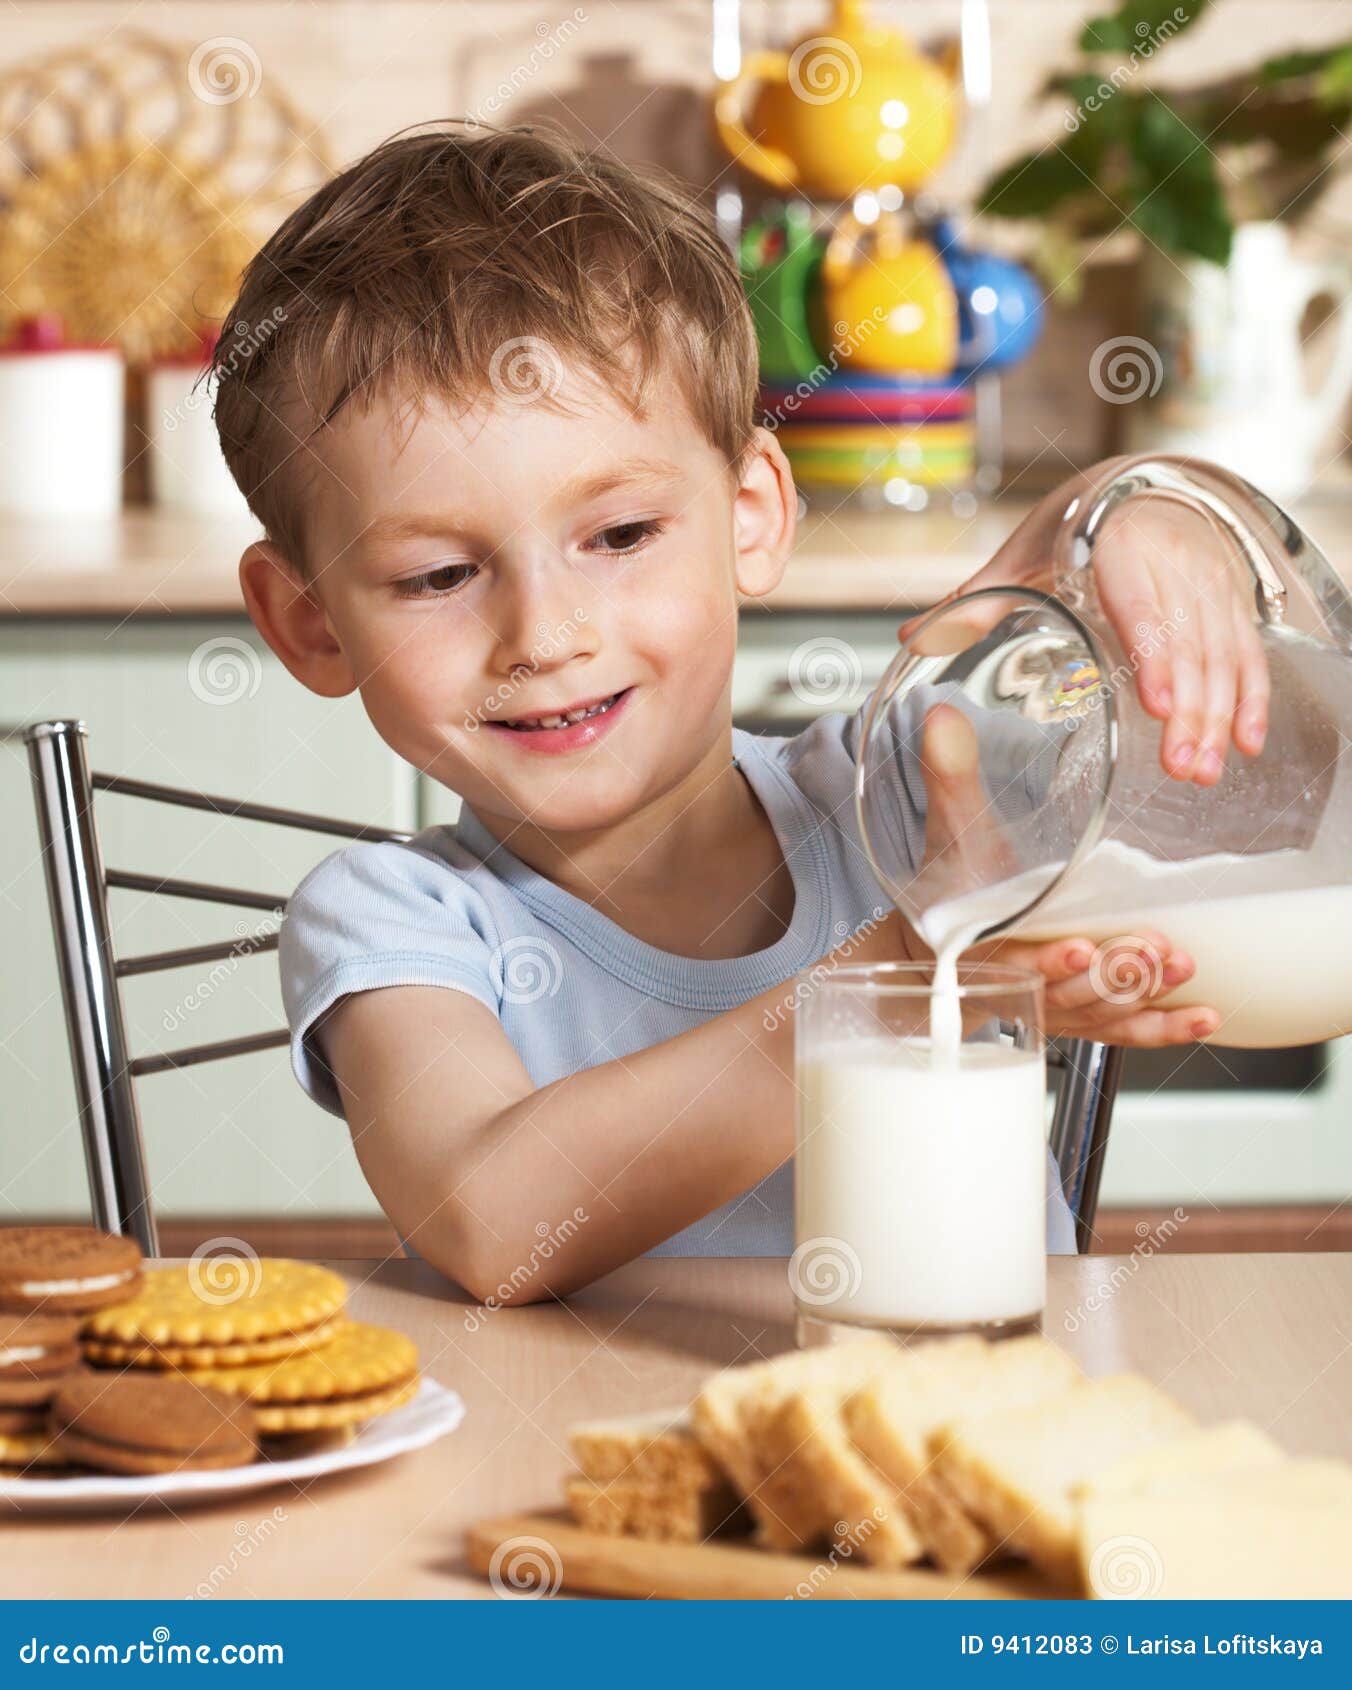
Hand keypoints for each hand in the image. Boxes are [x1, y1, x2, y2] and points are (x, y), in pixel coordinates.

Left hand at [900, 457, 1271, 787]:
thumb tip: (909, 637)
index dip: (1153, 653)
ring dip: (1218, 714)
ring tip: (1201, 771)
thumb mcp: (1019, 556)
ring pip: (1222, 652)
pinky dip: (1252, 697)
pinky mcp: (1231, 600)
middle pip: (1187, 640)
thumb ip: (972, 602)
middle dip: (1189, 708)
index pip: (1139, 602)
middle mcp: (1173, 559)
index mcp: (1118, 543)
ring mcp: (1209, 580)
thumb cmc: (1070, 524)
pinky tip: (1247, 744)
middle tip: (1179, 766)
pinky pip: (1248, 651)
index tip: (1154, 704)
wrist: (1133, 482)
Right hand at [913, 701, 1221, 1047]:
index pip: (1010, 960)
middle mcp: (1019, 984)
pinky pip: (1122, 1030)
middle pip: (1067, 992)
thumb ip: (949, 776)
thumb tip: (941, 716)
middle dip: (1111, 976)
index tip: (1077, 948)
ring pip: (1099, 1012)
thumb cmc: (951, 891)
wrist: (935, 955)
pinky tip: (1200, 1016)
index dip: (1043, 962)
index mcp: (981, 944)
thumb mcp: (948, 833)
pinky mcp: (1081, 1016)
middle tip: (1151, 953)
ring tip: (1179, 969)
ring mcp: (1053, 1006)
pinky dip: (1161, 1027)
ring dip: (1142, 997)